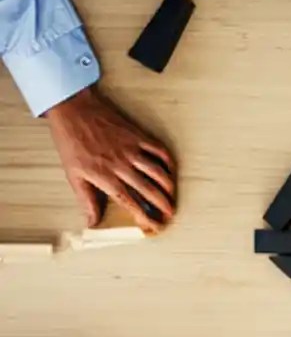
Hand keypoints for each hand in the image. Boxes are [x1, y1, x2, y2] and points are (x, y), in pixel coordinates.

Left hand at [45, 86, 176, 233]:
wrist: (74, 111)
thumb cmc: (71, 142)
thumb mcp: (73, 174)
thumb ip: (86, 200)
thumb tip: (91, 222)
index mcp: (105, 176)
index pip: (129, 201)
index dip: (143, 216)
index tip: (152, 225)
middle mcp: (122, 164)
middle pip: (148, 189)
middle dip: (162, 205)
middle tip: (170, 215)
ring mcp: (132, 149)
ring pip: (158, 172)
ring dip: (169, 187)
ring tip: (173, 198)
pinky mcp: (138, 137)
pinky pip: (159, 151)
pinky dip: (168, 162)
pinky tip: (171, 171)